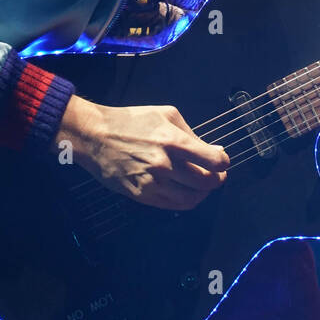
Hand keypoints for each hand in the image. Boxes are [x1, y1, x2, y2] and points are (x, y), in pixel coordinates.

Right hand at [55, 95, 229, 209]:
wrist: (95, 136)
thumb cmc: (131, 121)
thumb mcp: (166, 114)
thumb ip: (191, 133)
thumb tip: (213, 150)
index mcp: (173, 141)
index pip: (213, 161)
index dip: (224, 163)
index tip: (222, 161)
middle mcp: (165, 164)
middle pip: (206, 183)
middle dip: (217, 179)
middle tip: (217, 175)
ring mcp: (153, 183)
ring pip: (192, 198)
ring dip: (203, 193)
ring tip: (201, 185)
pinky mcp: (142, 196)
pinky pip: (173, 205)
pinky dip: (185, 201)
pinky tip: (185, 191)